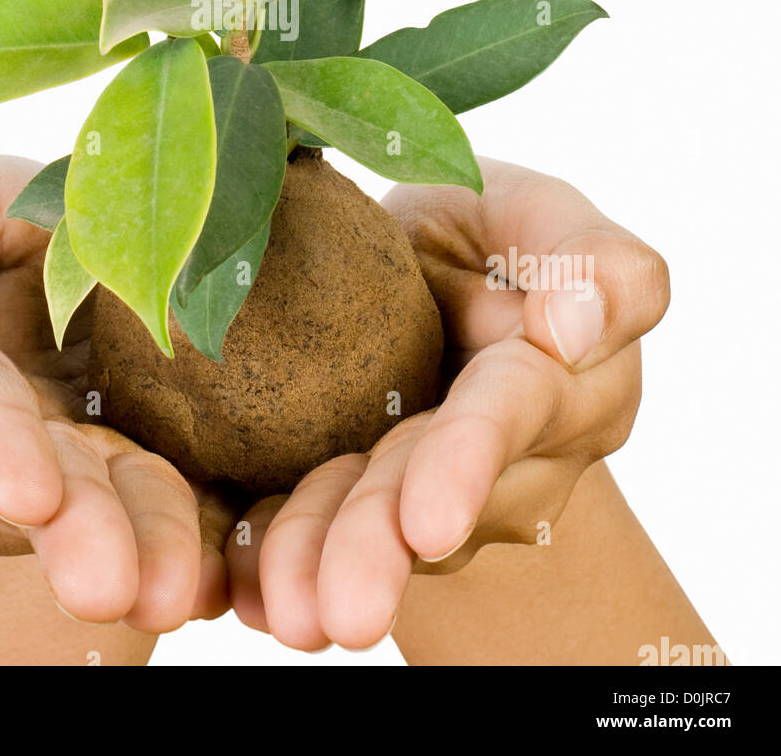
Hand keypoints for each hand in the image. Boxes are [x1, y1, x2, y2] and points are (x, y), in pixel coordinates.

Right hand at [0, 156, 234, 631]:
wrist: (86, 241)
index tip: (31, 495)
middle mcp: (0, 449)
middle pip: (41, 494)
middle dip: (78, 538)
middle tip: (115, 588)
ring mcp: (80, 471)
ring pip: (111, 515)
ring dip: (147, 550)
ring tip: (178, 589)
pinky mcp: (149, 475)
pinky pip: (181, 517)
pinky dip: (206, 546)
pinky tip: (225, 573)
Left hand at [227, 158, 669, 649]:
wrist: (426, 270)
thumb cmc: (494, 233)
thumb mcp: (541, 213)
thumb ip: (589, 256)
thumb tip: (570, 326)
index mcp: (561, 379)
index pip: (512, 413)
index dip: (469, 462)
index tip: (428, 524)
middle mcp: (504, 456)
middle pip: (432, 494)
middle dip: (381, 548)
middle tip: (342, 612)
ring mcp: (428, 487)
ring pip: (370, 523)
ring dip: (321, 564)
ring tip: (281, 612)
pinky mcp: (359, 496)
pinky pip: (314, 527)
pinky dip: (270, 557)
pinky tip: (237, 589)